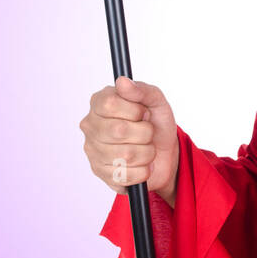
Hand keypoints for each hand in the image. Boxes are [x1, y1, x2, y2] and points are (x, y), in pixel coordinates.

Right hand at [80, 76, 179, 203]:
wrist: (166, 154)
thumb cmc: (157, 124)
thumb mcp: (156, 102)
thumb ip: (141, 90)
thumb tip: (122, 82)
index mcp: (99, 103)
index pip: (110, 104)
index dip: (135, 110)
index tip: (144, 113)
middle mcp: (91, 126)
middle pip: (118, 130)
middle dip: (145, 132)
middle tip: (148, 132)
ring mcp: (93, 151)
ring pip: (126, 155)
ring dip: (147, 152)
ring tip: (147, 149)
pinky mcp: (101, 174)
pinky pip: (126, 175)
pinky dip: (143, 171)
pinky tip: (141, 165)